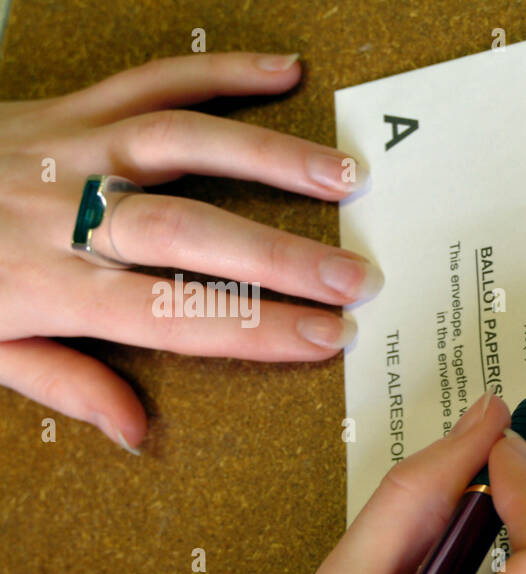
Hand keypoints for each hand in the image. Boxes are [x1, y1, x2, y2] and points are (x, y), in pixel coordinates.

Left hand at [0, 53, 378, 450]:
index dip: (257, 328)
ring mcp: (74, 149)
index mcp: (50, 287)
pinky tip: (282, 71)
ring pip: (184, 145)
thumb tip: (138, 432)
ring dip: (271, 158)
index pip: (173, 314)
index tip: (327, 338)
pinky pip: (153, 79)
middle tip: (357, 277)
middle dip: (283, 257)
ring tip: (344, 176)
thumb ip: (66, 384)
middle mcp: (68, 214)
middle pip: (191, 233)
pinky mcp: (73, 106)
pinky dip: (222, 71)